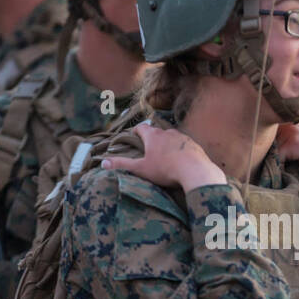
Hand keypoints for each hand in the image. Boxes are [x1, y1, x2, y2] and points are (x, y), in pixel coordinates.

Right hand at [102, 121, 225, 191]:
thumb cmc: (166, 170)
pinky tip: (179, 159)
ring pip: (171, 137)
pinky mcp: (194, 145)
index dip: (136, 131)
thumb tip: (103, 163)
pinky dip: (179, 150)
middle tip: (147, 148)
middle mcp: (168, 132)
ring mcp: (182, 138)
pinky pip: (184, 145)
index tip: (133, 136)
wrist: (195, 171)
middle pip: (157, 131)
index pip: (142, 127)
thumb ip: (122, 165)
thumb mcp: (141, 169)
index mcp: (153, 136)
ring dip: (166, 143)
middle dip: (151, 138)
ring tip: (164, 155)